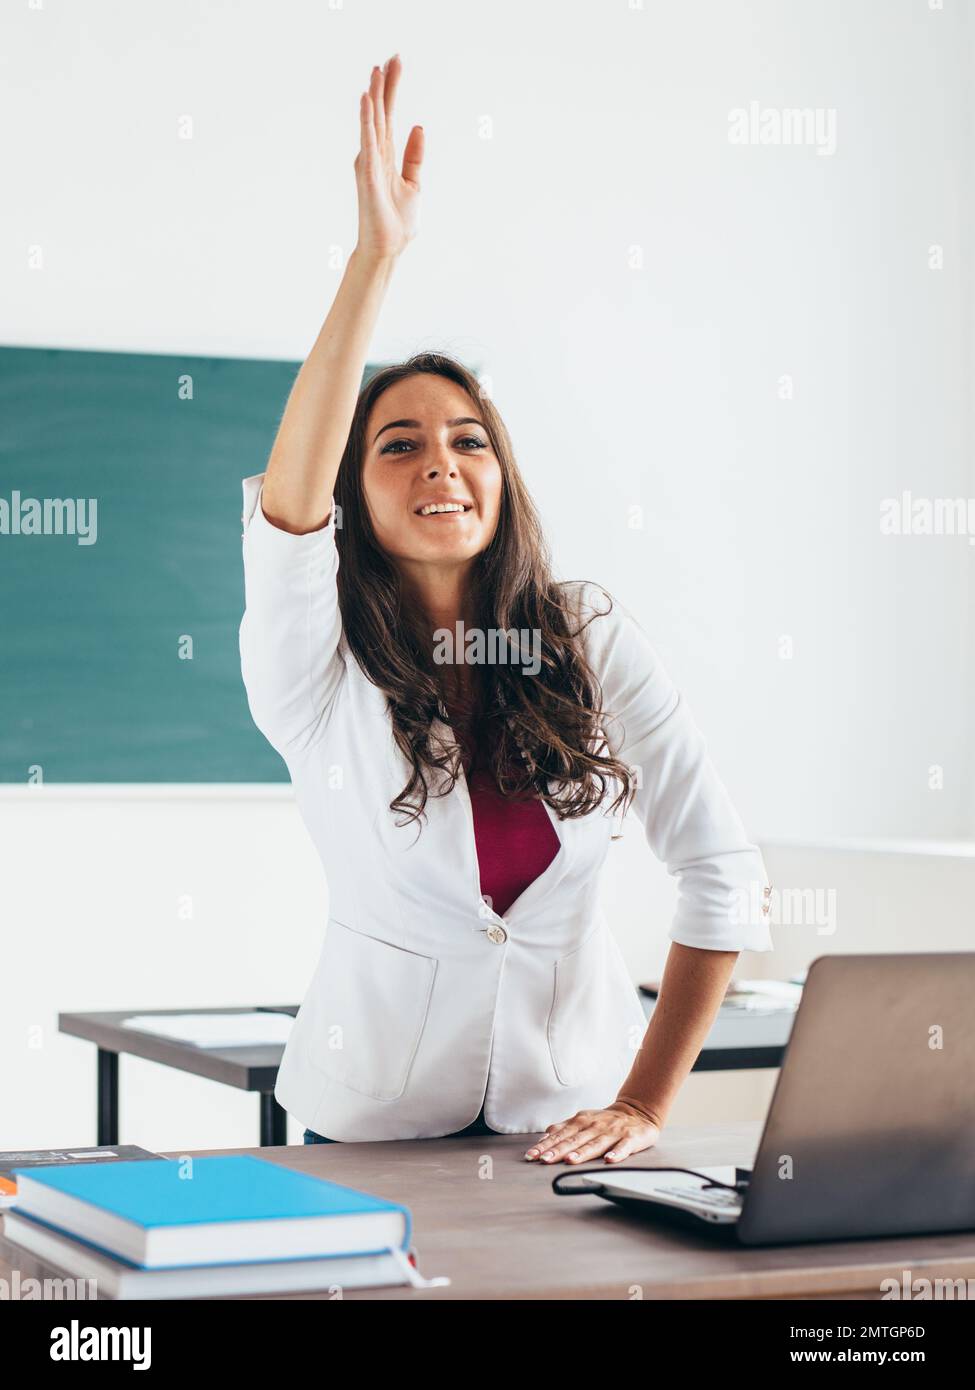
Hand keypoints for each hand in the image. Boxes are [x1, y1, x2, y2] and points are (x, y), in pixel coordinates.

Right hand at [355, 54, 422, 259]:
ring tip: (376, 70)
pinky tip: (368, 100)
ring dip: (374, 96)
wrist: (388, 248)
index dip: (393, 89)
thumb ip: (414, 156)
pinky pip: (368, 142)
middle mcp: (374, 155)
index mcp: (386, 155)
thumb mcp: (413, 183)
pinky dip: (367, 120)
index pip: (389, 115)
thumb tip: (418, 127)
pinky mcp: (367, 174)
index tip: (396, 63)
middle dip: (385, 85)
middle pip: (381, 113)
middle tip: (390, 56)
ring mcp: (369, 163)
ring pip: (372, 123)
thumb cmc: (397, 221)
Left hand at [524, 1102, 661, 1164]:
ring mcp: (613, 1132)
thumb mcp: (583, 1119)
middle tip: (544, 1160)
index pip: (561, 1135)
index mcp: (582, 1121)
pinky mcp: (631, 1138)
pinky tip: (609, 1160)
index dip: (546, 1145)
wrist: (638, 1111)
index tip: (532, 1155)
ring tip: (570, 1160)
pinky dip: (617, 1153)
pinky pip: (624, 1147)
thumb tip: (543, 1138)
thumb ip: (564, 1128)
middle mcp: (595, 1126)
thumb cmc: (605, 1120)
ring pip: (595, 1144)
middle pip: (575, 1140)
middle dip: (558, 1150)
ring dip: (582, 1152)